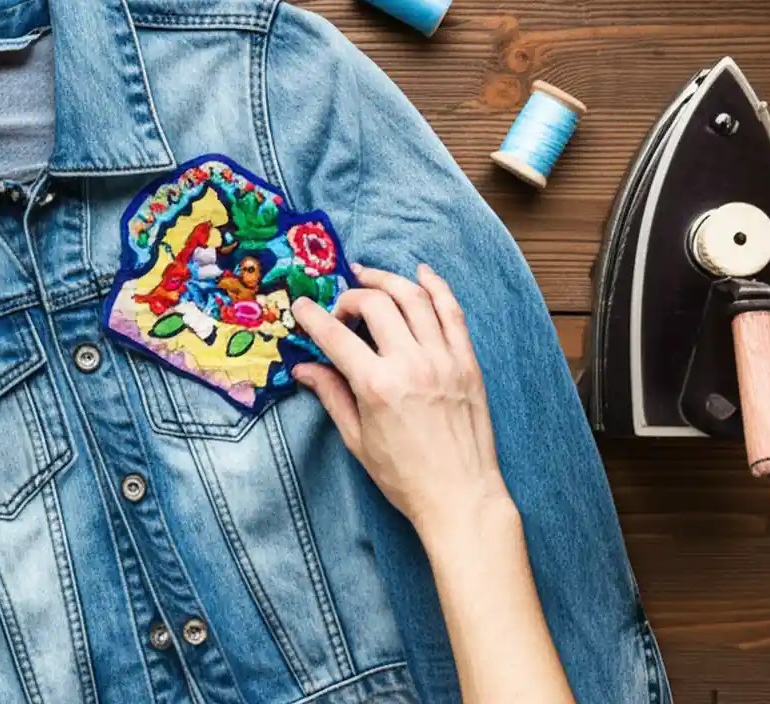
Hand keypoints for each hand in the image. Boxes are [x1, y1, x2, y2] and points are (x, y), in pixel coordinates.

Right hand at [291, 264, 509, 531]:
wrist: (460, 496)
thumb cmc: (405, 476)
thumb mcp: (357, 440)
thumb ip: (332, 395)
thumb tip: (304, 368)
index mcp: (377, 386)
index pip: (336, 336)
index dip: (313, 316)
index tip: (301, 307)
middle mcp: (411, 364)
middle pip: (375, 304)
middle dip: (350, 298)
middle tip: (340, 309)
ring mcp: (444, 359)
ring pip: (414, 298)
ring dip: (387, 280)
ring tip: (369, 276)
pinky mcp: (467, 362)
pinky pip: (452, 311)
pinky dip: (436, 286)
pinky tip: (421, 273)